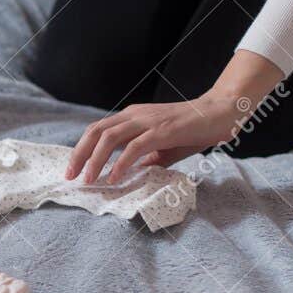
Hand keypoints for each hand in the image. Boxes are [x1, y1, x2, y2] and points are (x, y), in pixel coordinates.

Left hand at [66, 90, 245, 183]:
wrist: (222, 112)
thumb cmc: (194, 129)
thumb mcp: (164, 147)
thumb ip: (147, 158)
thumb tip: (132, 174)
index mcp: (132, 117)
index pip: (98, 130)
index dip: (82, 149)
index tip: (73, 169)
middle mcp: (135, 115)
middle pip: (96, 132)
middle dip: (79, 154)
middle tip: (71, 176)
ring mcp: (148, 121)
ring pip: (110, 138)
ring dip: (95, 160)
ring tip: (89, 180)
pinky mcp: (162, 130)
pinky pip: (134, 146)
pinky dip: (121, 163)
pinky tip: (114, 178)